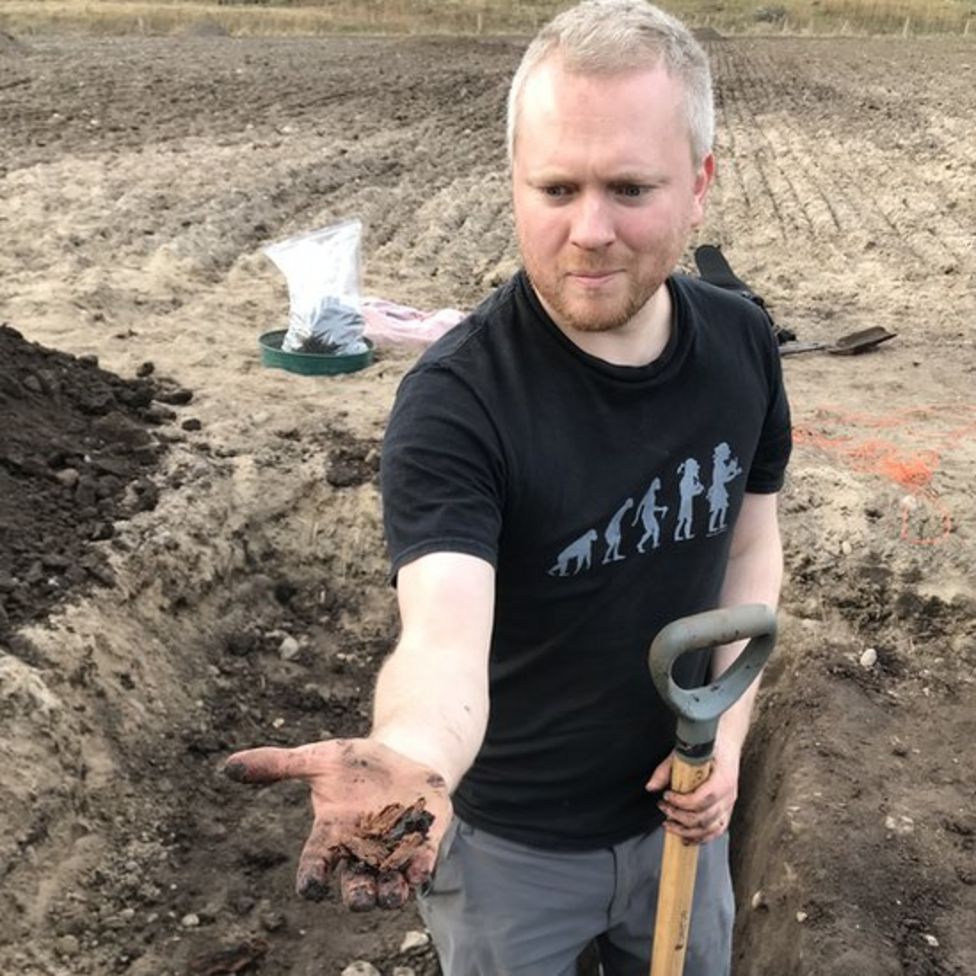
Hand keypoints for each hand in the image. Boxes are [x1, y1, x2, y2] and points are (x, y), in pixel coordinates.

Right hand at [223, 737, 452, 910]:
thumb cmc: (356, 766)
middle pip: (355, 887)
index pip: (315, 865)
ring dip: (390, 894)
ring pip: (389, 886)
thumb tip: (227, 765)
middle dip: (357, 897)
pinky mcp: (423, 844)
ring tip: (391, 894)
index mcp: (332, 835)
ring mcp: (393, 851)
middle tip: (358, 898)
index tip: (311, 887)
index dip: (313, 879)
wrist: (403, 759)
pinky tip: (420, 873)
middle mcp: (361, 851)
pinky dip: (420, 873)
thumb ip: (278, 765)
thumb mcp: (319, 759)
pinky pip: (421, 866)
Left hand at [645, 743, 739, 844]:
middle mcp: (728, 796)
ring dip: (687, 831)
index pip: (702, 799)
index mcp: (722, 779)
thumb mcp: (684, 752)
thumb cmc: (707, 747)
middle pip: (704, 817)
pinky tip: (685, 838)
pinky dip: (701, 838)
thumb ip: (666, 770)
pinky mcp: (727, 811)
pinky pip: (716, 831)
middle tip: (663, 807)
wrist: (726, 744)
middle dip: (679, 817)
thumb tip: (651, 787)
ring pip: (710, 829)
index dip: (682, 802)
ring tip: (669, 825)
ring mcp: (729, 805)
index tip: (666, 796)